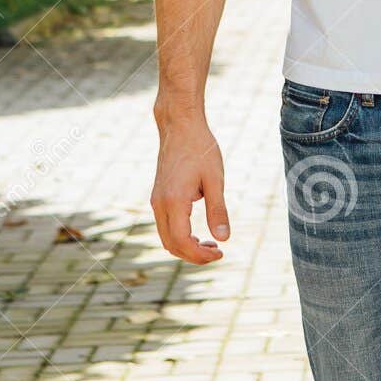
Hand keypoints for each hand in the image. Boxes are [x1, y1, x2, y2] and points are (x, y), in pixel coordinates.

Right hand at [151, 112, 228, 262]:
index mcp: (174, 201)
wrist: (180, 125)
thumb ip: (218, 210)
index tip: (221, 252)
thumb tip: (224, 238)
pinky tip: (197, 233)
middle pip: (171, 244)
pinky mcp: (158, 196)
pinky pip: (164, 226)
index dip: (200, 255)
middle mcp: (160, 204)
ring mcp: (156, 200)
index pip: (183, 242)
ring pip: (165, 237)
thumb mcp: (215, 180)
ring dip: (185, 247)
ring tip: (209, 244)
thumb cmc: (200, 149)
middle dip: (193, 255)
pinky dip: (179, 236)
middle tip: (217, 252)